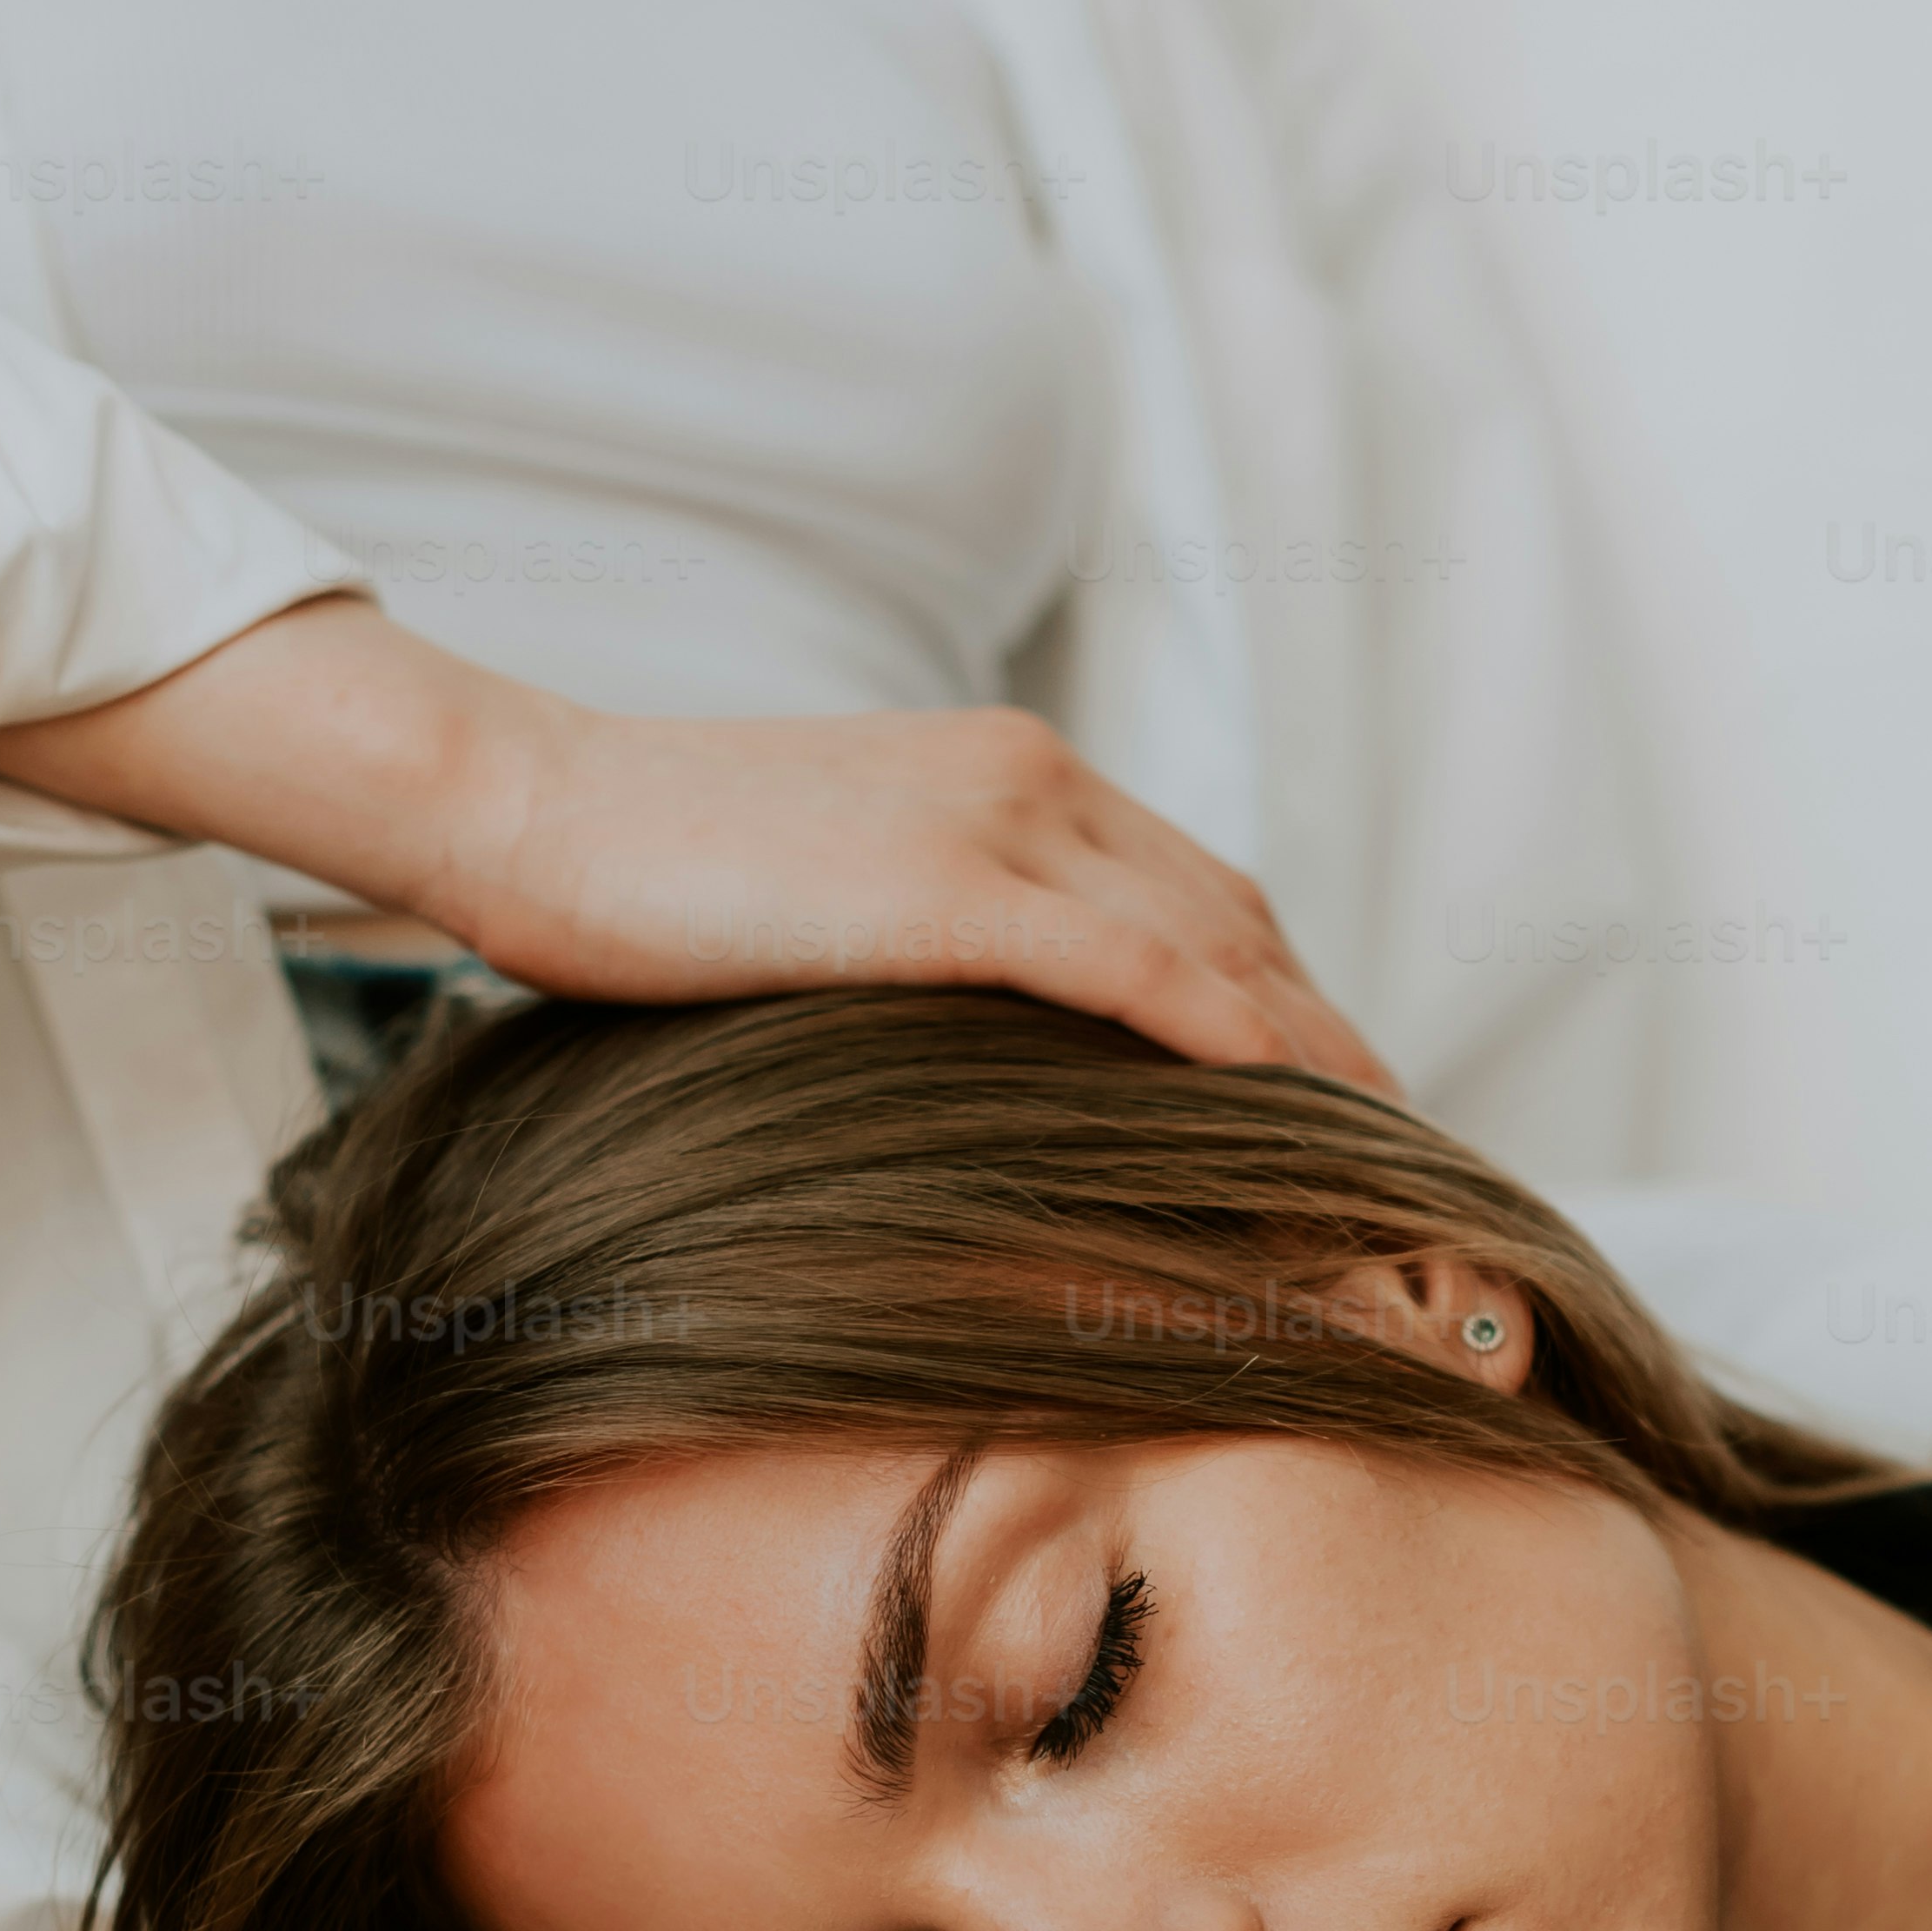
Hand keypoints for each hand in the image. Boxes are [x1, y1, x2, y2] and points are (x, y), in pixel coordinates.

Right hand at [0, 596, 1392, 1090]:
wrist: (530, 809)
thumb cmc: (650, 877)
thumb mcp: (830, 904)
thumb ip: (934, 947)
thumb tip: (987, 1061)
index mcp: (1010, 776)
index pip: (1199, 894)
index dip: (1289, 993)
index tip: (1343, 1091)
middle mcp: (1033, 780)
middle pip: (1241, 919)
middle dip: (1333, 1032)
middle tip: (1401, 1146)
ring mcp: (998, 825)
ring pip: (1216, 944)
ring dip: (1315, 1048)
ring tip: (1385, 1154)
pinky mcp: (953, 888)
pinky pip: (1137, 968)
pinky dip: (1233, 1032)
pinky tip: (1296, 1100)